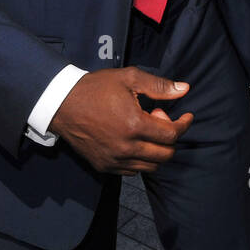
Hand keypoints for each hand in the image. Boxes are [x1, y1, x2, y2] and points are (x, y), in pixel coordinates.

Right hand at [49, 67, 192, 174]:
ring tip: (145, 129)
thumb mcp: (129, 78)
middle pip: (165, 155)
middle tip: (158, 119)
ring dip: (157, 150)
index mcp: (134, 125)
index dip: (183, 125)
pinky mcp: (104, 166)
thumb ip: (159, 86)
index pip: (172, 135)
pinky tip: (135, 140)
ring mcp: (114, 160)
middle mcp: (125, 147)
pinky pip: (133, 171)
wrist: (62, 104)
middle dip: (171, 138)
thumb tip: (185, 89)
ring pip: (151, 166)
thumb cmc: (96, 88)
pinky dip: (141, 159)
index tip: (187, 116)